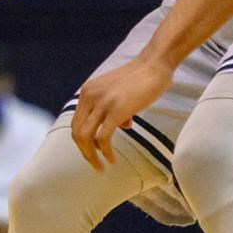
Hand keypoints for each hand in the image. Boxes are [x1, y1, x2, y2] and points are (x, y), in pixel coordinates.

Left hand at [71, 56, 174, 170]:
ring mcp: (102, 103)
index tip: (93, 152)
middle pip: (77, 132)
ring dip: (92, 156)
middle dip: (85, 152)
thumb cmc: (142, 77)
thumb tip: (123, 125)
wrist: (154, 64)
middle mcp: (90, 97)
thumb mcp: (120, 92)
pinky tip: (113, 160)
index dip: (83, 141)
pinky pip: (104, 138)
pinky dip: (106, 152)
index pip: (77, 122)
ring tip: (101, 167)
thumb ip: (116, 108)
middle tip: (95, 165)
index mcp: (88, 92)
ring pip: (86, 137)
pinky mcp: (116, 111)